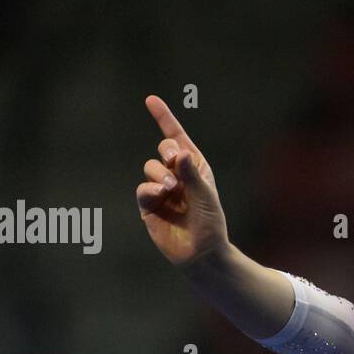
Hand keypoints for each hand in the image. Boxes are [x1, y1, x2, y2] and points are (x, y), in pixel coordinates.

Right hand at [136, 95, 229, 266]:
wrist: (202, 254)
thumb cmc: (210, 224)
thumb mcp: (205, 195)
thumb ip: (190, 174)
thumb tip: (179, 151)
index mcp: (194, 167)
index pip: (177, 138)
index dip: (164, 118)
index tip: (150, 100)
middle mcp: (177, 175)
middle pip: (164, 148)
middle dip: (167, 149)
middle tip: (174, 160)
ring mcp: (162, 189)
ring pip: (150, 167)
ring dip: (160, 173)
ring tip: (171, 188)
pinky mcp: (149, 205)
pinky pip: (143, 188)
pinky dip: (150, 189)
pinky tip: (161, 196)